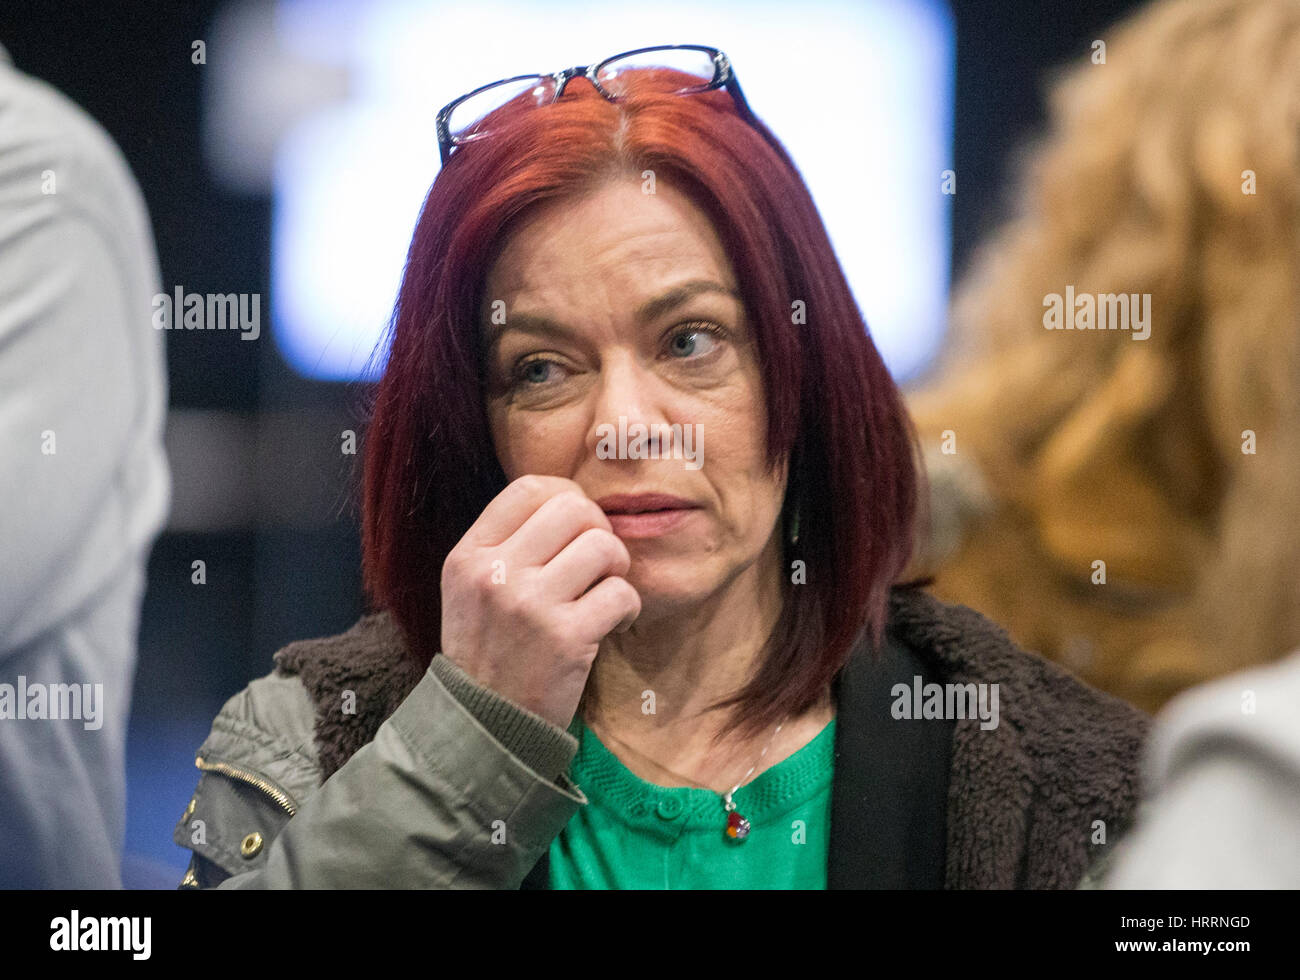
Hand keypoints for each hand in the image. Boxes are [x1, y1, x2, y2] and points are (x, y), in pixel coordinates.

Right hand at [439, 475, 640, 729]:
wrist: (485, 728)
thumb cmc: (490, 652)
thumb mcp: (473, 590)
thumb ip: (509, 545)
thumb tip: (573, 503)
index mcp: (469, 556)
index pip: (529, 488)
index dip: (567, 497)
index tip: (578, 527)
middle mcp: (495, 573)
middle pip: (573, 509)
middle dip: (598, 531)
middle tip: (598, 564)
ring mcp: (529, 604)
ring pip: (603, 546)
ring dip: (617, 568)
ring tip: (605, 594)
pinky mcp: (566, 638)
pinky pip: (622, 593)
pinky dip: (627, 608)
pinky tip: (612, 625)